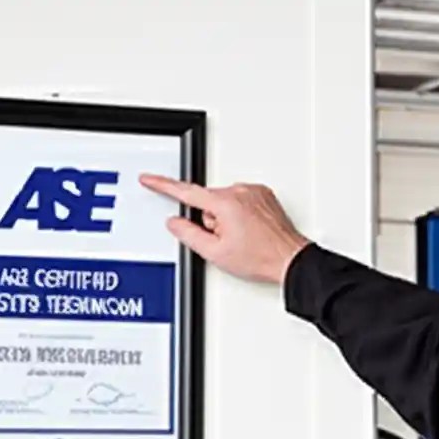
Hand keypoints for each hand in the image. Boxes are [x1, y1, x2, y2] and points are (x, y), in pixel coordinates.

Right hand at [138, 174, 310, 284]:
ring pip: (224, 202)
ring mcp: (254, 192)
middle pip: (208, 202)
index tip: (149, 179)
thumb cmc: (260, 258)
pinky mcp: (264, 195)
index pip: (185, 192)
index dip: (163, 185)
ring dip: (226, 219)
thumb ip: (188, 234)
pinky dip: (240, 214)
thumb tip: (175, 222)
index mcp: (225, 203)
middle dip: (210, 221)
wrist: (290, 259)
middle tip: (226, 241)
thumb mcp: (215, 252)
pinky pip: (241, 201)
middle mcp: (240, 192)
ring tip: (242, 238)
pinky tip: (249, 231)